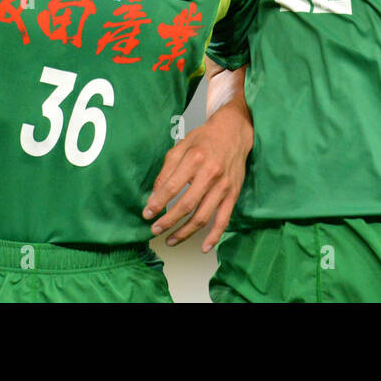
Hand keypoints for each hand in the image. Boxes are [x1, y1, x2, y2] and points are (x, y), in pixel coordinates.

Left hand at [142, 102, 253, 252]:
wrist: (234, 132)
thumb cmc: (205, 138)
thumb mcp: (181, 145)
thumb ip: (167, 169)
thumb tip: (155, 195)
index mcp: (195, 159)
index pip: (172, 187)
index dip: (157, 203)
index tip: (147, 214)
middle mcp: (210, 174)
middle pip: (186, 205)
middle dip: (168, 221)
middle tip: (154, 229)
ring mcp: (223, 186)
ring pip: (203, 216)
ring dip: (185, 232)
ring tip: (170, 240)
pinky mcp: (233, 195)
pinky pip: (224, 220)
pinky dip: (214, 236)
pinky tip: (203, 247)